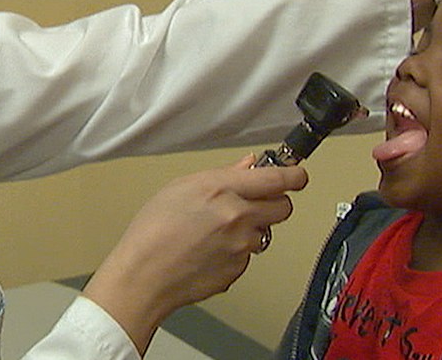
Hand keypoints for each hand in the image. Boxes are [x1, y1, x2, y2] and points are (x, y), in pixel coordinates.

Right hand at [82, 155, 307, 352]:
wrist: (143, 275)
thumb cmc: (152, 231)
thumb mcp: (182, 187)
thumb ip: (224, 174)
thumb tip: (249, 165)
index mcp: (223, 189)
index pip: (277, 179)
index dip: (294, 175)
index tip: (298, 175)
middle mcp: (238, 217)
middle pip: (283, 207)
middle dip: (273, 203)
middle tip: (254, 203)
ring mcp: (241, 246)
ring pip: (264, 233)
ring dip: (251, 229)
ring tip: (217, 231)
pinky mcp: (239, 270)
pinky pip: (248, 256)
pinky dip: (236, 252)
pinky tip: (210, 250)